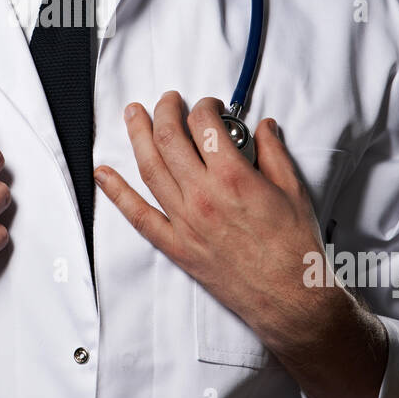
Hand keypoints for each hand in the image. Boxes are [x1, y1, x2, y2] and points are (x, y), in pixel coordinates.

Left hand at [94, 92, 325, 346]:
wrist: (290, 298)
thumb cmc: (294, 247)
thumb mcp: (293, 190)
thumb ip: (274, 153)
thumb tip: (264, 127)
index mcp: (233, 177)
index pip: (204, 125)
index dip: (204, 106)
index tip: (209, 106)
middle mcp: (203, 196)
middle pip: (170, 140)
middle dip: (166, 111)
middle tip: (167, 99)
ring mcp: (185, 222)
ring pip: (150, 169)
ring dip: (138, 136)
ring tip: (133, 115)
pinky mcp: (176, 246)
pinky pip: (138, 216)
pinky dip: (117, 193)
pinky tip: (104, 175)